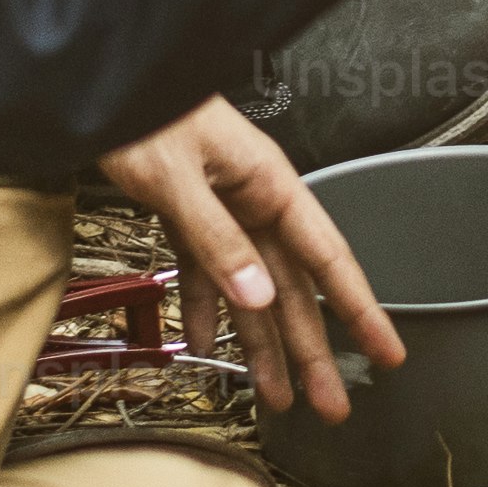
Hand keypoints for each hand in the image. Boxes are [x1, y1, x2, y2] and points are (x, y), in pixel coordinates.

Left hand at [102, 94, 404, 419]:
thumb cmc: (142, 109)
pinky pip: (206, 270)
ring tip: (276, 397)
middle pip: (292, 288)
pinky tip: (205, 347)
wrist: (101, 82)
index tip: (387, 351)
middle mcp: (253, 200)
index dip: (359, 308)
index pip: (326, 257)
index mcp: (267, 184)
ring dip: (262, 344)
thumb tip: (256, 295)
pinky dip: (205, 310)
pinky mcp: (189, 211)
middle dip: (311, 350)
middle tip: (331, 404)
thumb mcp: (175, 176)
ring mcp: (222, 208)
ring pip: (251, 288)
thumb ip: (215, 237)